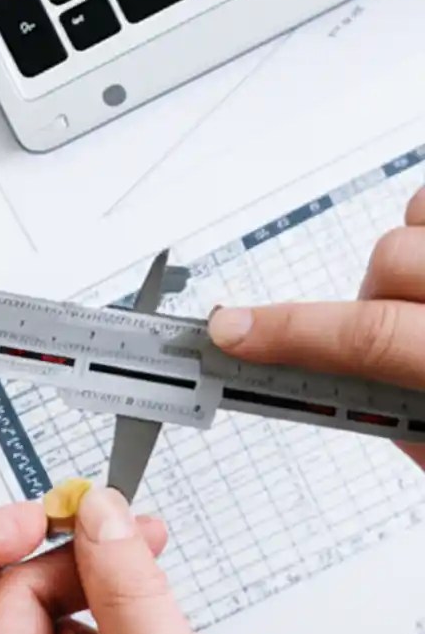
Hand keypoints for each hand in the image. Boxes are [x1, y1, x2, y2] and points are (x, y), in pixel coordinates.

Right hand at [208, 187, 424, 463]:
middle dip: (367, 298)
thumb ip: (393, 411)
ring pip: (414, 221)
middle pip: (387, 266)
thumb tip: (321, 373)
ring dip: (406, 262)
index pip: (366, 338)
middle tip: (379, 337)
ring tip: (421, 298)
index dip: (285, 332)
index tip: (227, 334)